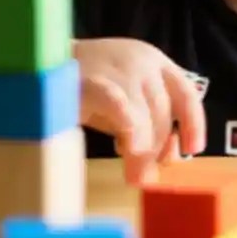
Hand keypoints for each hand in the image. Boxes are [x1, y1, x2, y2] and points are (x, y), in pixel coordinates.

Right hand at [74, 38, 206, 184]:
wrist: (42, 66)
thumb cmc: (91, 88)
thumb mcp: (127, 105)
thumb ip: (150, 124)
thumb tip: (169, 156)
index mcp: (156, 62)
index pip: (186, 93)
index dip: (194, 123)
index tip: (192, 148)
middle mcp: (141, 61)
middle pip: (162, 110)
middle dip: (156, 147)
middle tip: (145, 176)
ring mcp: (117, 68)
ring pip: (142, 115)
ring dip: (140, 149)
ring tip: (134, 175)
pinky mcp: (92, 80)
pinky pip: (117, 105)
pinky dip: (126, 128)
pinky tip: (122, 149)